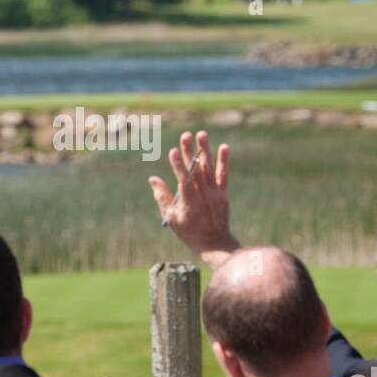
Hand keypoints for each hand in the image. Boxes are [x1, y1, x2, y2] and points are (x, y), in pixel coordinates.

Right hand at [148, 130, 239, 267]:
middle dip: (189, 151)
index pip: (183, 179)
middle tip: (185, 135)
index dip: (177, 165)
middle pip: (195, 169)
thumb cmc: (188, 232)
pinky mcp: (223, 193)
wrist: (214, 243)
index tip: (172, 151)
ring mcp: (214, 193)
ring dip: (205, 150)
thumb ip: (162, 197)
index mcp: (188, 200)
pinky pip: (223, 175)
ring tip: (201, 134)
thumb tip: (153, 179)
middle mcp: (202, 194)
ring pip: (209, 168)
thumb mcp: (171, 218)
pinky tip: (224, 147)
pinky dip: (223, 161)